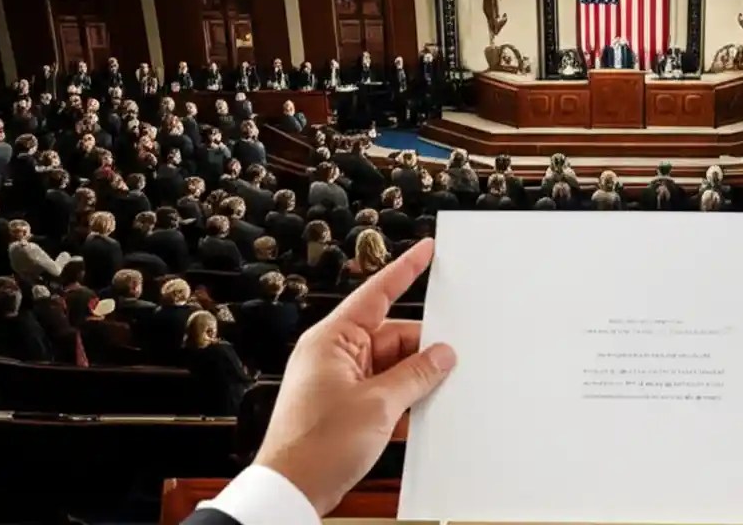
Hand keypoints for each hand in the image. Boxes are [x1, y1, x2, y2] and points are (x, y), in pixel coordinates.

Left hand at [253, 239, 455, 514]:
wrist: (291, 491)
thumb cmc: (315, 446)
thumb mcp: (378, 405)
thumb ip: (415, 375)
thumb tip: (442, 355)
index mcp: (332, 339)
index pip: (376, 293)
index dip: (405, 270)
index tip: (426, 250)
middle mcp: (335, 354)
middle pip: (393, 337)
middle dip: (421, 350)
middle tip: (451, 360)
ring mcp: (340, 381)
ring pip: (392, 366)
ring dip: (413, 381)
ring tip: (431, 395)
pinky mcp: (346, 406)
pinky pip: (385, 390)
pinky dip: (403, 400)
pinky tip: (418, 414)